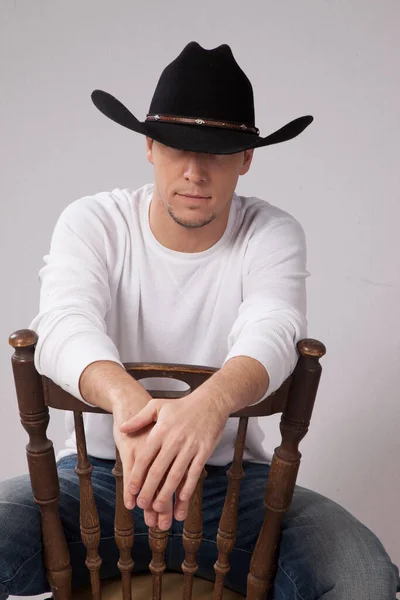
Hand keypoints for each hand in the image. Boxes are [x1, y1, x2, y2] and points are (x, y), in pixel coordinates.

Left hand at [119, 393, 228, 524]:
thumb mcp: (157, 406)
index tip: (131, 490)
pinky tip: (181, 498)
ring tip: (158, 507)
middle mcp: (174, 440)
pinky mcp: (204, 450)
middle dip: (149, 490)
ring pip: (176, 474)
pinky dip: (188, 486)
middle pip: (158, 470)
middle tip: (142, 505)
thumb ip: (139, 419)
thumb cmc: (182, 406)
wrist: (210, 402)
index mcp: (160, 431)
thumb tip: (122, 428)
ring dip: (167, 493)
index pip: (145, 458)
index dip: (137, 476)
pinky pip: (195, 472)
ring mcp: (190, 446)